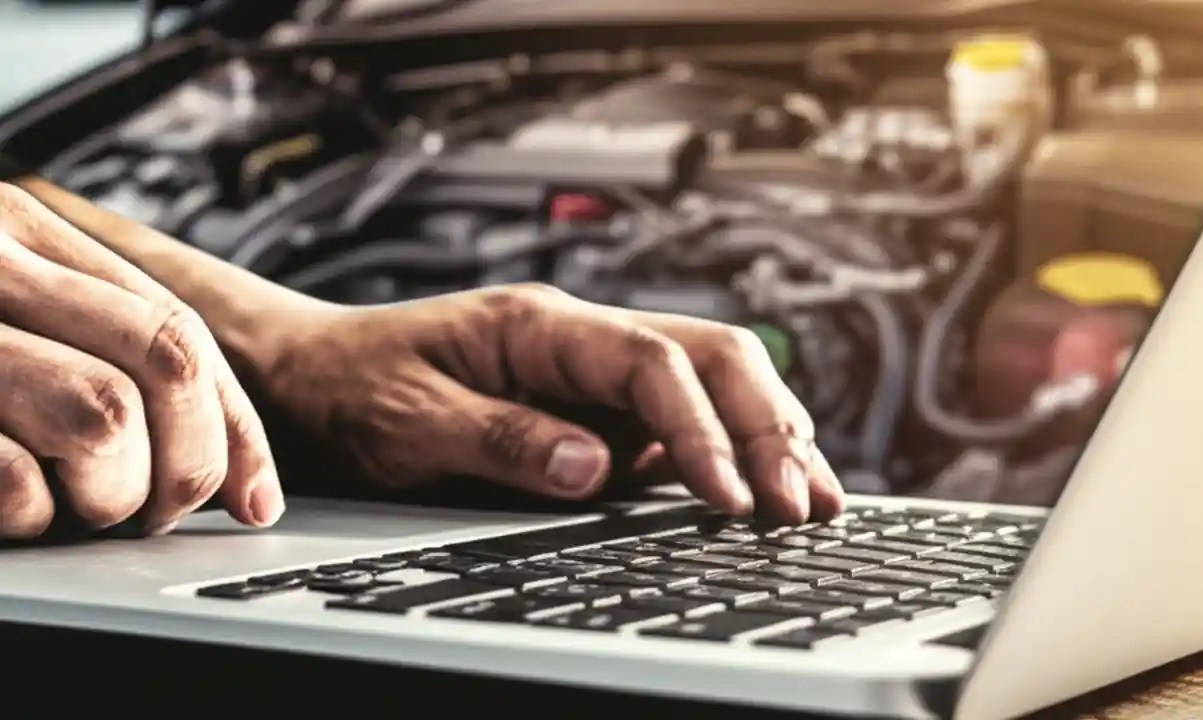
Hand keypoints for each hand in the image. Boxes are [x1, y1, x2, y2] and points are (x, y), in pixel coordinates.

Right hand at [0, 182, 283, 538]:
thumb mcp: (10, 321)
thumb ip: (106, 352)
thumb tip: (251, 488)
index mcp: (21, 231)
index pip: (177, 326)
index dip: (233, 425)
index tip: (256, 498)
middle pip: (167, 360)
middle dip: (185, 462)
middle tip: (149, 511)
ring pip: (106, 414)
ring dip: (108, 492)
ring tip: (66, 508)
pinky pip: (11, 476)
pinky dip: (27, 514)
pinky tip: (9, 513)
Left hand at [255, 284, 844, 523]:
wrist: (313, 376)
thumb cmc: (352, 384)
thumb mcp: (409, 418)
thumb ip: (503, 438)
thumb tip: (597, 471)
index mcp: (541, 327)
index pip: (651, 362)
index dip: (702, 428)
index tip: (729, 496)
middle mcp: (582, 344)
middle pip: (709, 359)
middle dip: (767, 426)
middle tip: (806, 501)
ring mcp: (594, 380)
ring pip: (710, 389)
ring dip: (767, 438)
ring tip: (815, 499)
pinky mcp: (594, 419)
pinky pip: (678, 430)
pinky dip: (730, 458)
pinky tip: (762, 492)